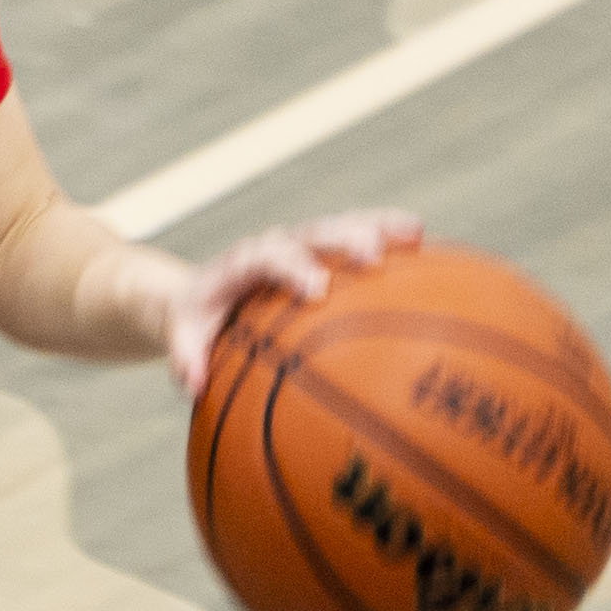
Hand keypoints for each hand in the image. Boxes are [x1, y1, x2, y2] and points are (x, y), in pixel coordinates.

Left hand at [165, 209, 424, 391]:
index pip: (264, 257)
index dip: (291, 267)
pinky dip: (388, 236)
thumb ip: (186, 356)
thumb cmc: (196, 319)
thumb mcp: (183, 336)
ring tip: (414, 233)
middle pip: (309, 233)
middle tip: (372, 255)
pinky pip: (357, 236)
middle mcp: (274, 244)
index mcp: (240, 263)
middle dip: (341, 239)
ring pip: (340, 226)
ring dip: (376, 227)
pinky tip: (427, 245)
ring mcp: (302, 243)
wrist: (199, 290)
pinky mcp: (322, 248)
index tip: (316, 289)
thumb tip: (192, 384)